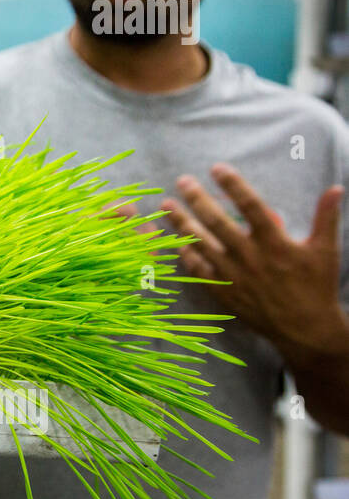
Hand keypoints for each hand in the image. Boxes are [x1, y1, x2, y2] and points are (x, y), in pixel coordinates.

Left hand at [160, 162, 345, 350]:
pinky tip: (173, 240)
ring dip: (181, 223)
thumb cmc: (316, 287)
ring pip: (201, 244)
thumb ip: (325, 218)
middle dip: (198, 199)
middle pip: (217, 223)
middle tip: (182, 181)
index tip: (217, 168)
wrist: (304, 330)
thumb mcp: (325, 251)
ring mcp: (234, 276)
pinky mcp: (224, 292)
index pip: (251, 206)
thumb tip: (335, 188)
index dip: (233, 185)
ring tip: (166, 205)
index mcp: (275, 244)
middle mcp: (251, 257)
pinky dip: (185, 254)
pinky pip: (198, 270)